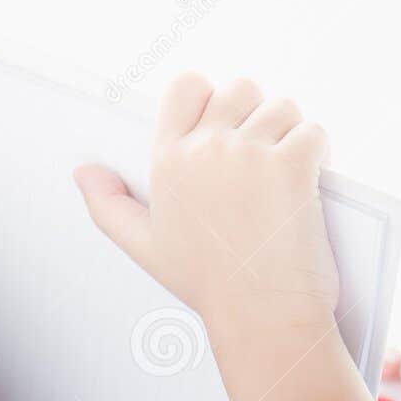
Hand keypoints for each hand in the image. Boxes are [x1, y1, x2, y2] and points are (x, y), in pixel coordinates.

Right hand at [75, 74, 371, 400]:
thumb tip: (84, 172)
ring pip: (283, 106)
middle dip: (257, 116)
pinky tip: (305, 187)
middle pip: (241, 87)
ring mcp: (249, 153)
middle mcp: (205, 149)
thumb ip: (109, 206)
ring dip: (290, 135)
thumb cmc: (208, 285)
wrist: (260, 316)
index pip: (187, 84)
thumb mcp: (145, 247)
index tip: (225, 128)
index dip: (212, 97)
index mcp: (169, 160)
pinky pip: (313, 131)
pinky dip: (317, 154)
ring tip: (284, 179)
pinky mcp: (291, 163)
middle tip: (262, 161)